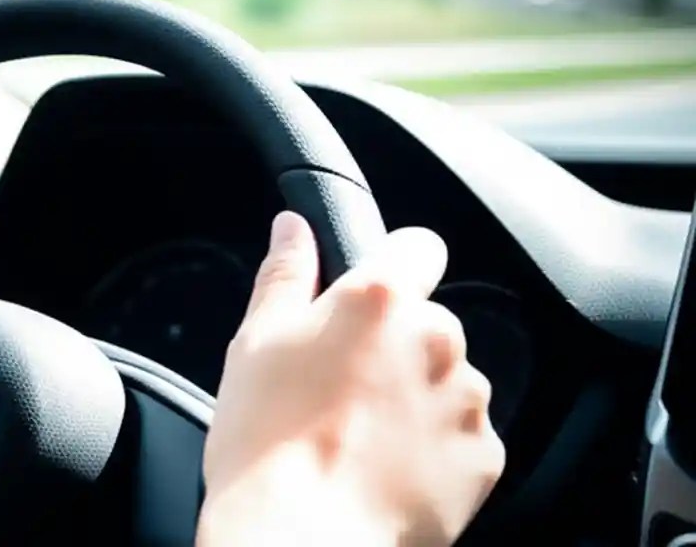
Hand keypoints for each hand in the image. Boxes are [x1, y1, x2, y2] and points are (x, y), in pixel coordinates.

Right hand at [199, 212, 503, 546]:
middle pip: (429, 322)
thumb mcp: (256, 342)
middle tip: (344, 387)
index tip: (370, 302)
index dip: (394, 266)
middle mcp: (437, 338)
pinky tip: (387, 468)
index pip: (419, 245)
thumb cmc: (267, 443)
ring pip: (448, 379)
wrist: (301, 539)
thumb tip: (294, 227)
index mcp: (379, 299)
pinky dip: (434, 448)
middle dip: (398, 345)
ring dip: (417, 397)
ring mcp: (467, 399)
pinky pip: (463, 436)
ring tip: (362, 437)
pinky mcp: (485, 455)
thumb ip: (286, 273)